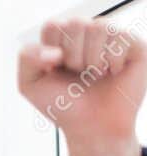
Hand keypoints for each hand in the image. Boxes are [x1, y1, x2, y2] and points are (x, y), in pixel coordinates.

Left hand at [19, 20, 144, 155]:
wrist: (91, 127)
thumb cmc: (63, 105)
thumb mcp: (30, 84)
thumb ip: (27, 57)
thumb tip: (54, 49)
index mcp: (62, 40)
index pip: (53, 26)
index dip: (51, 51)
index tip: (55, 70)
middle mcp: (87, 35)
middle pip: (76, 24)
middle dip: (72, 57)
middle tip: (78, 74)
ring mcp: (111, 38)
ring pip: (98, 27)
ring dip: (92, 59)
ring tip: (95, 74)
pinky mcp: (133, 45)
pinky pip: (120, 37)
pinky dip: (112, 60)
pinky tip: (113, 72)